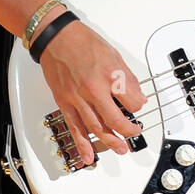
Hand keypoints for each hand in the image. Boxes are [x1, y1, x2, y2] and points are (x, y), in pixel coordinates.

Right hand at [39, 20, 148, 164]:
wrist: (56, 38)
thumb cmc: (83, 42)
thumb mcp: (114, 55)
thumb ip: (128, 79)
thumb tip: (138, 96)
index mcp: (110, 75)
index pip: (132, 102)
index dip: (138, 107)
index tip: (138, 107)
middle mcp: (93, 89)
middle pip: (115, 120)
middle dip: (128, 130)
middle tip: (134, 133)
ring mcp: (77, 98)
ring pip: (96, 128)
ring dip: (110, 141)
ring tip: (120, 149)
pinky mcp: (64, 103)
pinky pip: (75, 127)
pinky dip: (82, 144)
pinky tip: (89, 155)